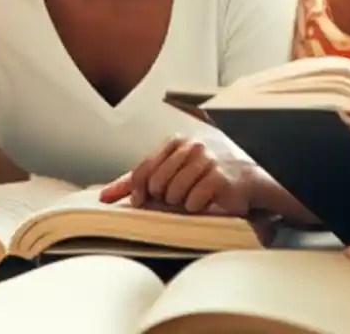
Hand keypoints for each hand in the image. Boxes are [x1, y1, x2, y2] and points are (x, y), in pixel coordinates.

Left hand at [99, 135, 255, 215]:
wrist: (245, 179)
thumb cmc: (203, 176)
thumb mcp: (169, 172)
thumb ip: (137, 181)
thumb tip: (104, 195)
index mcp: (176, 141)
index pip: (144, 168)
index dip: (138, 190)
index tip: (141, 202)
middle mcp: (191, 146)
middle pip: (157, 183)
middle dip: (164, 197)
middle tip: (177, 198)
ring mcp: (207, 160)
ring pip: (174, 194)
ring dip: (181, 203)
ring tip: (193, 198)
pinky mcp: (220, 178)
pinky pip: (193, 202)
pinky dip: (196, 208)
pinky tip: (206, 202)